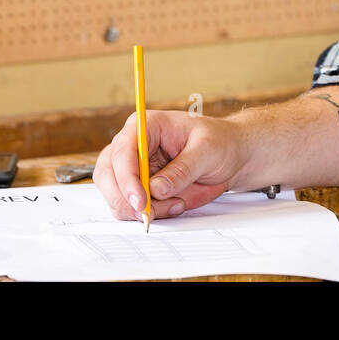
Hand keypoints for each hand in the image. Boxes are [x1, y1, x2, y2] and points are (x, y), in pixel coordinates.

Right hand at [93, 110, 245, 221]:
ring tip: (177, 203)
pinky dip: (149, 213)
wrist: (230, 154)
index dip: (126, 178)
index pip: (123, 151)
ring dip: (141, 209)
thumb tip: (156, 189)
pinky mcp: (140, 188)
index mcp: (146, 126)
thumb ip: (183, 169)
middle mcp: (133, 146)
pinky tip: (176, 204)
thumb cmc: (220, 142)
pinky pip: (131, 207)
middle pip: (108, 175)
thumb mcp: (208, 151)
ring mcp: (133, 169)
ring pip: (116, 196)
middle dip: (125, 199)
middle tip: (150, 213)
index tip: (141, 200)